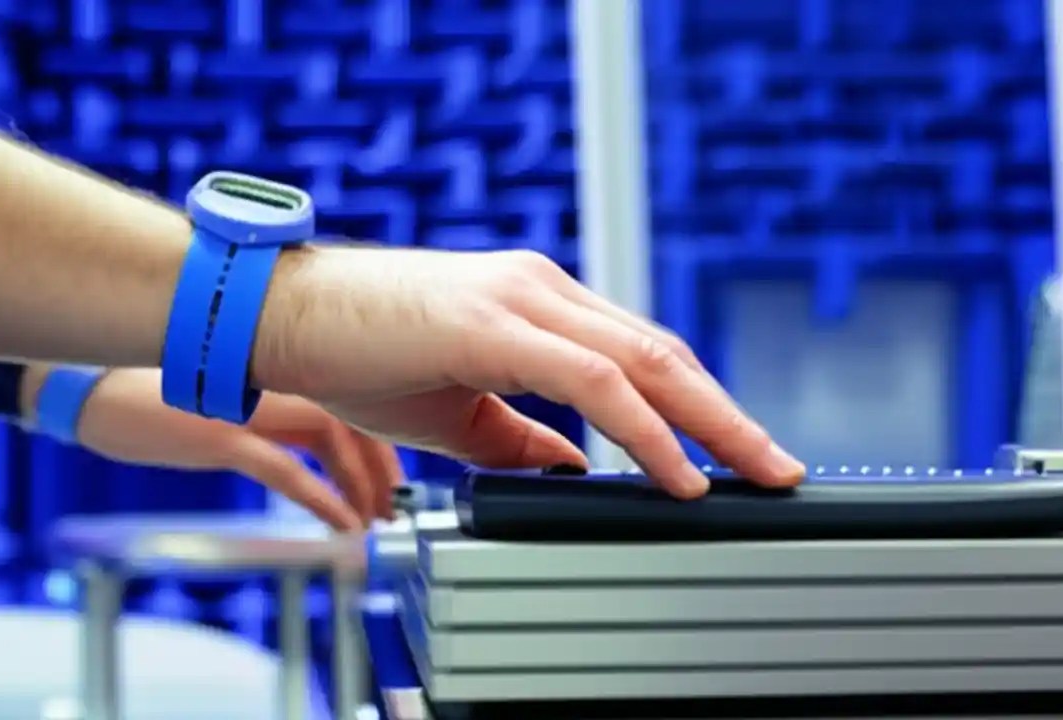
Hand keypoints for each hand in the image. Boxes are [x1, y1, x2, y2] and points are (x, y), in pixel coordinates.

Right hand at [71, 368, 403, 530]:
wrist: (84, 388)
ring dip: (363, 484)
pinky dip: (324, 500)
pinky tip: (343, 524)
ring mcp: (246, 406)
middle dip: (381, 465)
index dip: (377, 436)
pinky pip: (288, 472)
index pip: (346, 396)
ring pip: (331, 439)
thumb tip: (299, 437)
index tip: (390, 472)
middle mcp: (268, 377)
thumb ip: (262, 407)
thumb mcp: (217, 395)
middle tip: (393, 504)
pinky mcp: (221, 437)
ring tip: (375, 519)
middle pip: (350, 416)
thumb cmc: (144, 391)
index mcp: (271, 366)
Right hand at [251, 246, 804, 498]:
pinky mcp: (494, 321)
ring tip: (755, 472)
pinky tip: (675, 471)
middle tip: (779, 466)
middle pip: (663, 353)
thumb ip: (520, 437)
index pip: (640, 356)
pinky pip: (593, 379)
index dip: (695, 406)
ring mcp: (523, 297)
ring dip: (710, 422)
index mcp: (536, 305)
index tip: (734, 452)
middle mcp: (542, 290)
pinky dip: (644, 428)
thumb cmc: (357, 354)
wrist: (283, 316)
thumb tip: (571, 468)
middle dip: (727, 416)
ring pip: (644, 360)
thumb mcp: (457, 413)